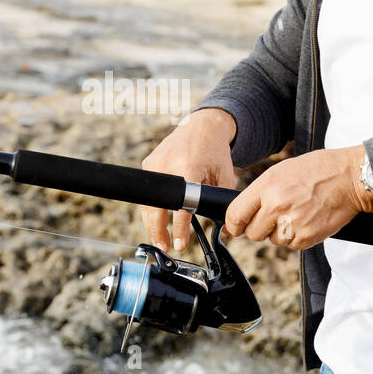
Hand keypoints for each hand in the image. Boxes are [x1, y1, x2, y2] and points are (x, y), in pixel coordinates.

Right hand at [140, 108, 236, 252]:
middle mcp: (167, 165)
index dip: (179, 229)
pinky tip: (157, 221)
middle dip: (158, 231)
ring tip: (160, 239)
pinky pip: (148, 192)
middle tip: (165, 247)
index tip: (180, 244)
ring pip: (148, 202)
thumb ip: (220, 200)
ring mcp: (154, 163)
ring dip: (152, 223)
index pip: (180, 207)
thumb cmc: (215, 152)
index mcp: (188, 168)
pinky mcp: (148, 163)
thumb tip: (223, 228)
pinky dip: (151, 208)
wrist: (202, 126)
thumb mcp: (224, 176)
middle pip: (155, 207)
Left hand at [221, 145, 372, 250]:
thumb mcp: (281, 172)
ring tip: (297, 213)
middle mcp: (276, 205)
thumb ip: (260, 193)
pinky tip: (307, 220)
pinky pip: (292, 245)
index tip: (234, 228)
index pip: (236, 215)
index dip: (233, 225)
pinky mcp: (307, 236)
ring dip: (281, 232)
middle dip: (260, 228)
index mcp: (267, 186)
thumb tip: (241, 214)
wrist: (350, 178)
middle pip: (253, 233)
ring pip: (273, 240)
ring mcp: (291, 223)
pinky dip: (298, 237)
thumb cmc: (317, 171)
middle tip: (276, 217)